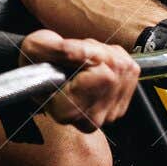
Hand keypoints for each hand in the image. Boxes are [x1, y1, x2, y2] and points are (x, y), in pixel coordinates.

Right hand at [18, 29, 140, 130]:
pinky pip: (130, 71)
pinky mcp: (120, 106)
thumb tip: (82, 53)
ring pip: (125, 69)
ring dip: (108, 54)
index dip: (93, 55)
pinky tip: (97, 65)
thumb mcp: (37, 47)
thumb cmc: (37, 63)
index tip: (76, 53)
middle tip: (79, 53)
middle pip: (117, 70)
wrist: (40, 74)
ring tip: (85, 59)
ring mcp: (109, 114)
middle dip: (101, 51)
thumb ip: (57, 49)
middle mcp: (91, 118)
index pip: (105, 76)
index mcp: (68, 110)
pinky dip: (116, 60)